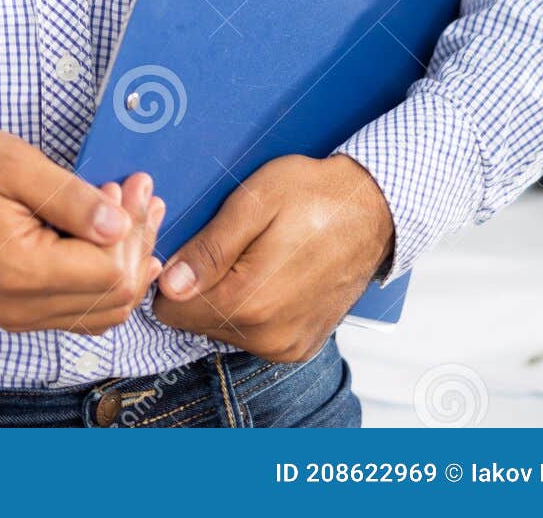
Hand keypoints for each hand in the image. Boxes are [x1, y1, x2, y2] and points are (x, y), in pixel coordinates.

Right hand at [0, 124, 163, 334]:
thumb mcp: (14, 163)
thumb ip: (70, 199)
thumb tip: (121, 226)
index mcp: (20, 272)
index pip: (110, 272)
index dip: (133, 228)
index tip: (134, 182)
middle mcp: (20, 307)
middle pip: (114, 296)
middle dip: (138, 240)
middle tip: (140, 188)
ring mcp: (18, 314)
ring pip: (104, 310)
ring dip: (128, 260)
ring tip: (137, 209)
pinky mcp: (18, 309)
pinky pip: (81, 311)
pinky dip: (107, 279)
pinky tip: (119, 244)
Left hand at [153, 154, 393, 361]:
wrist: (371, 211)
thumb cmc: (314, 196)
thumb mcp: (254, 202)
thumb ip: (210, 248)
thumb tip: (170, 283)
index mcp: (252, 301)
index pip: (172, 310)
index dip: (172, 275)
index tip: (187, 248)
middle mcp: (269, 337)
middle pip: (196, 321)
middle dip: (200, 284)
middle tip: (226, 243)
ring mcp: (287, 346)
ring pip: (223, 328)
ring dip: (226, 296)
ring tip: (250, 255)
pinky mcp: (300, 346)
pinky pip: (253, 334)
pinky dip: (252, 307)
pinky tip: (268, 274)